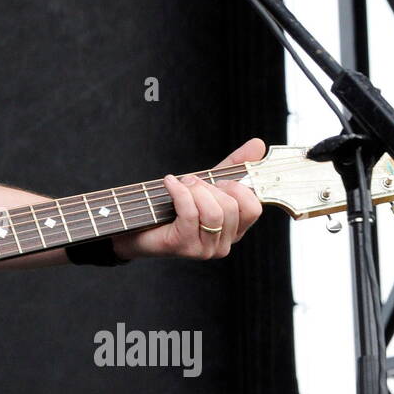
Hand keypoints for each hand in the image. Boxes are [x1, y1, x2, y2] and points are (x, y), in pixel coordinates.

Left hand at [112, 137, 265, 260]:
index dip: (238, 188)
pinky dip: (178, 191)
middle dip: (209, 186)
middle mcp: (224, 244)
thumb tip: (258, 144)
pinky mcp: (185, 247)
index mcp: (234, 230)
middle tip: (190, 179)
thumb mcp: (207, 182)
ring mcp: (205, 249)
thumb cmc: (173, 205)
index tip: (218, 180)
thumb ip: (234, 166)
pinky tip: (169, 183)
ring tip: (180, 183)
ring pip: (214, 212)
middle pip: (231, 207)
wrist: (135, 224)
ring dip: (194, 190)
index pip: (254, 208)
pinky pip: (190, 212)